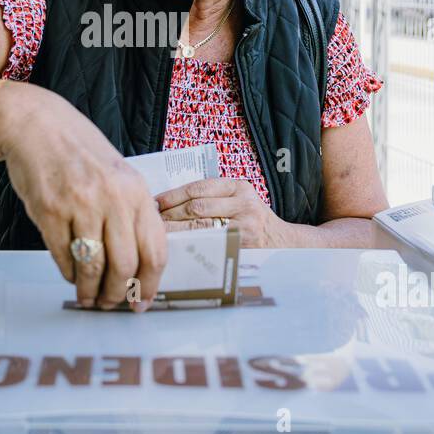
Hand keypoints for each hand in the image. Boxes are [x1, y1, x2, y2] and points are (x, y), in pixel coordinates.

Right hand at [0, 85, 166, 310]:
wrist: (36, 125)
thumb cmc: (79, 151)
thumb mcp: (119, 175)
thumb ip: (132, 213)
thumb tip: (140, 263)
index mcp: (137, 191)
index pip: (155, 250)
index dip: (151, 284)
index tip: (143, 301)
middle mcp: (113, 198)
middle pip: (126, 265)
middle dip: (119, 294)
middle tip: (111, 303)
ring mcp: (80, 204)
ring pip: (93, 267)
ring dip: (91, 291)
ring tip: (88, 298)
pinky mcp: (49, 211)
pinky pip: (63, 257)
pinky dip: (69, 275)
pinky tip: (71, 276)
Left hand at [155, 178, 289, 247]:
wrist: (284, 243)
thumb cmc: (252, 220)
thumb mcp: (239, 200)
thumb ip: (213, 197)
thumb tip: (169, 201)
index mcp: (239, 186)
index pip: (198, 187)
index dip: (173, 195)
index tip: (155, 202)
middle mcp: (243, 203)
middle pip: (196, 206)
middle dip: (169, 214)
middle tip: (150, 219)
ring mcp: (244, 226)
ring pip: (200, 226)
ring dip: (175, 229)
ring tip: (158, 232)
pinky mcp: (242, 246)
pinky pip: (208, 244)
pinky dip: (189, 244)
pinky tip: (177, 245)